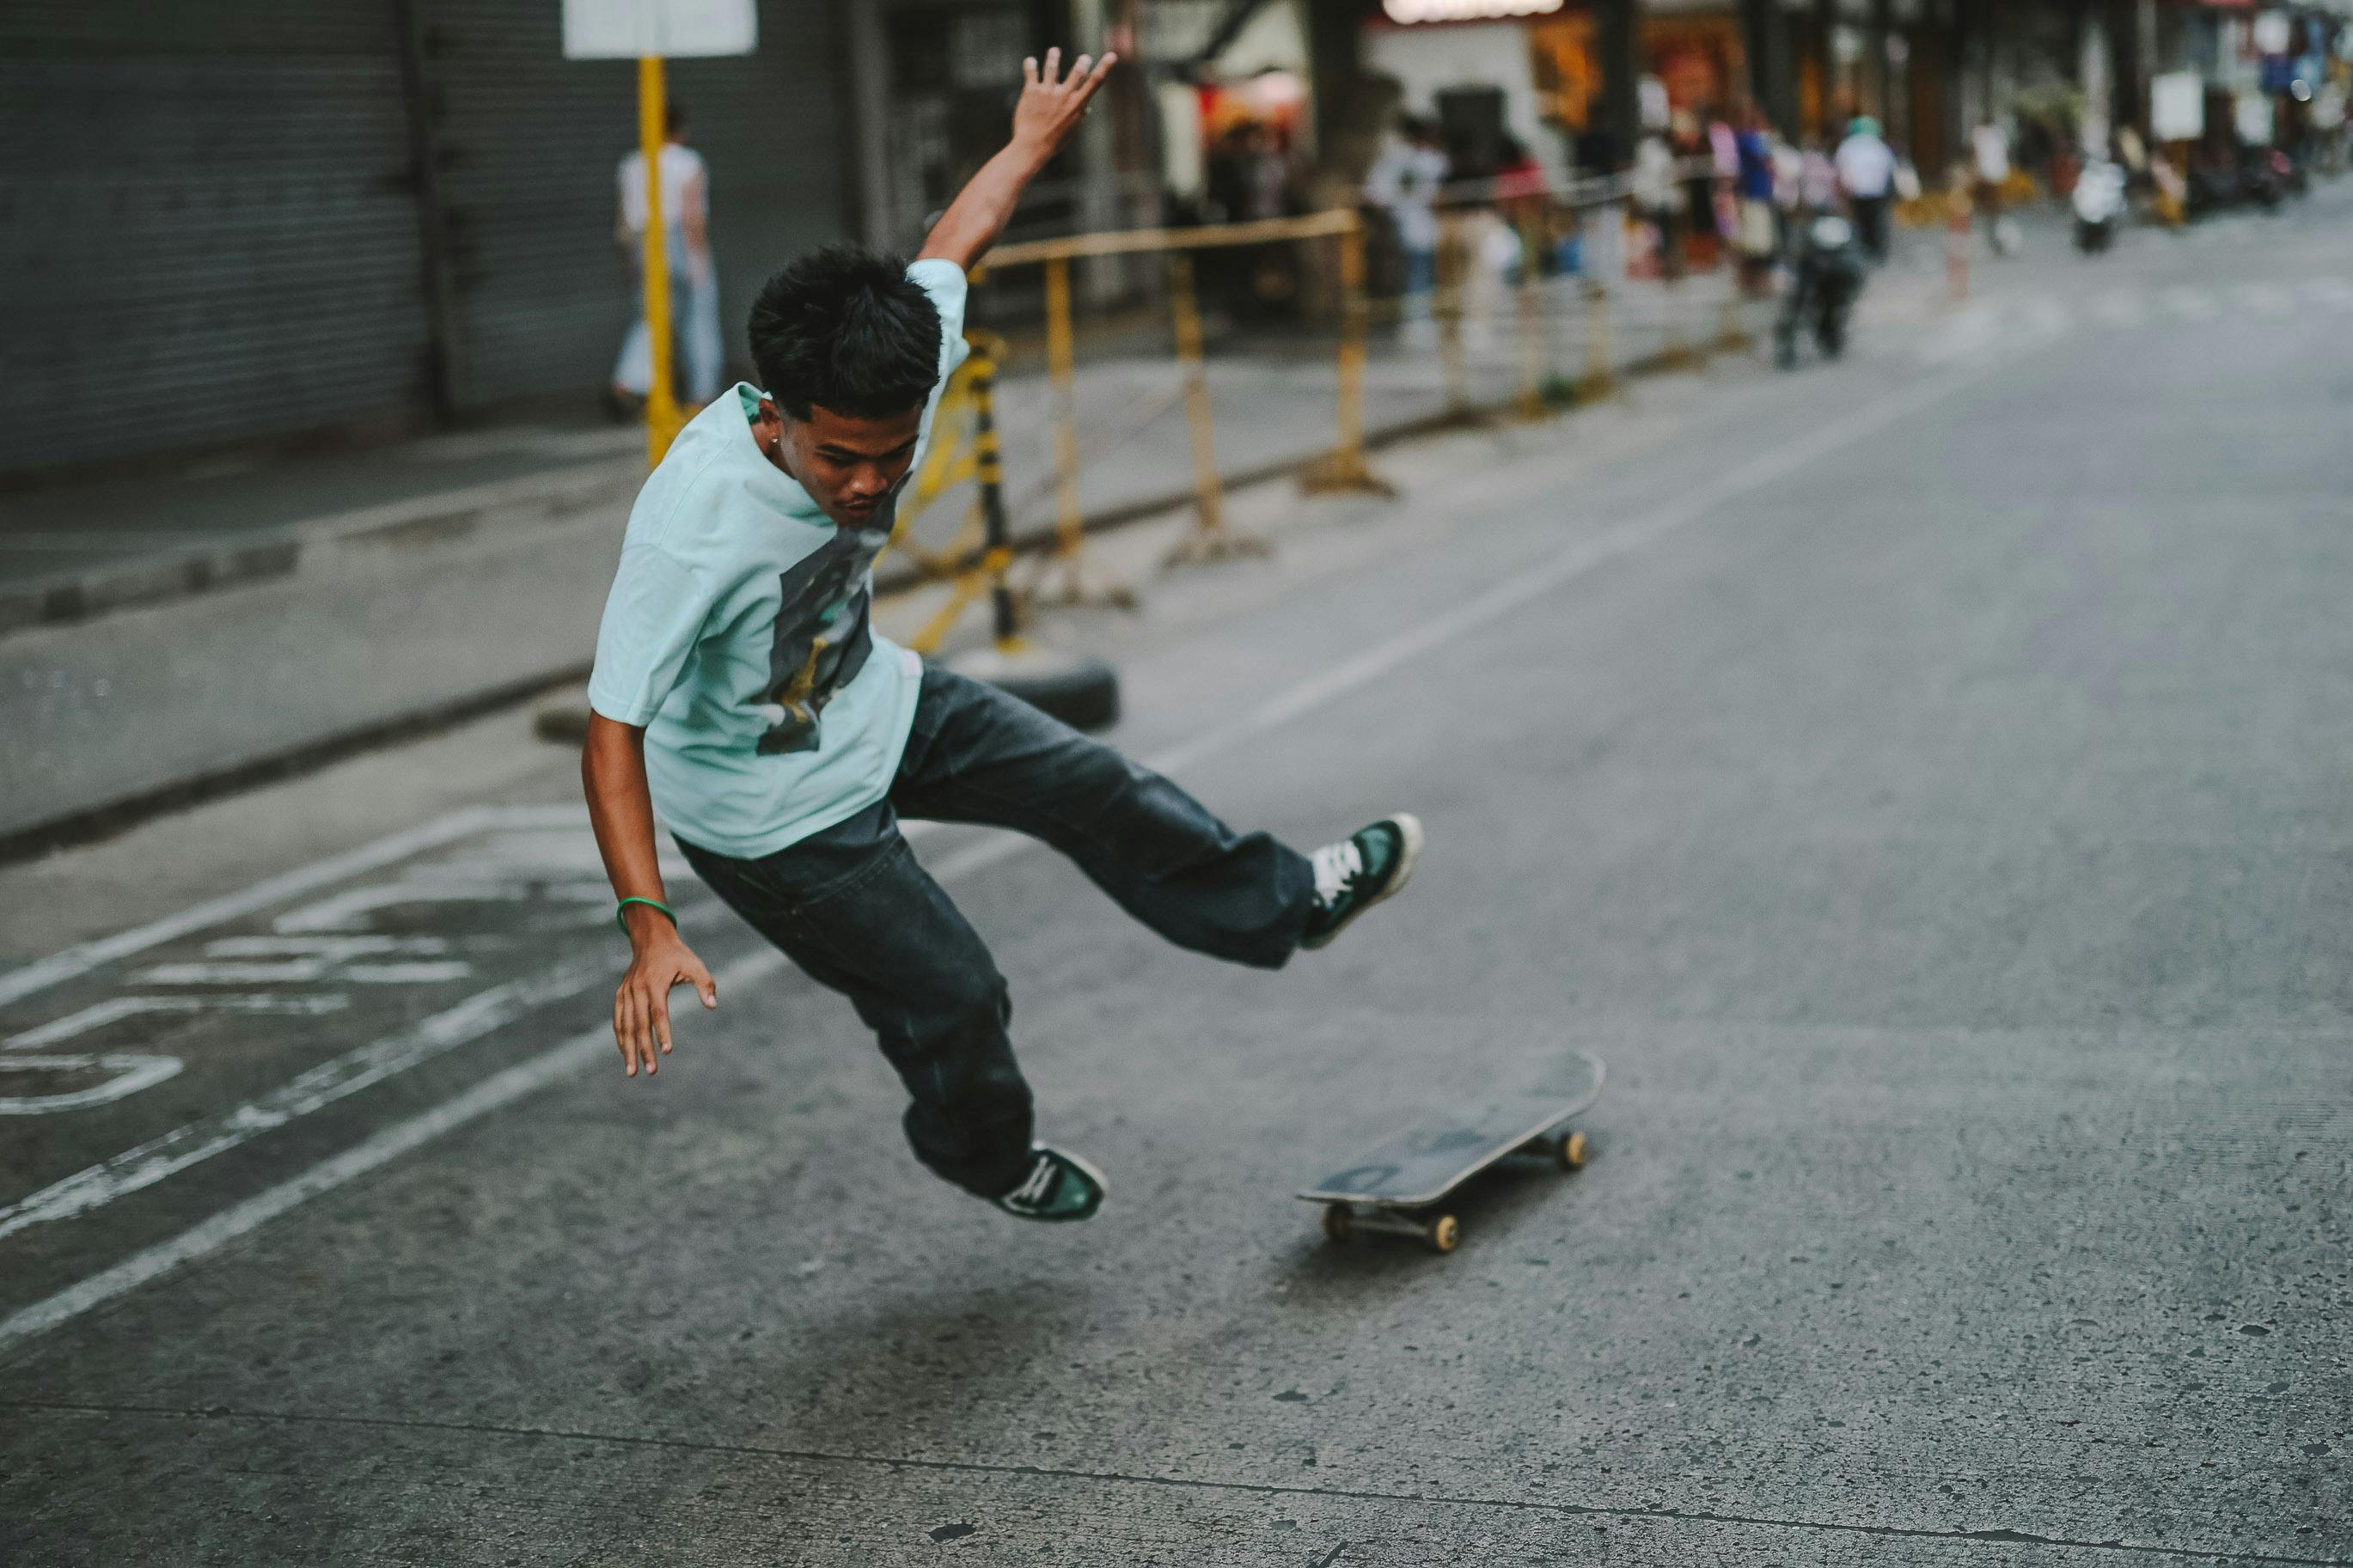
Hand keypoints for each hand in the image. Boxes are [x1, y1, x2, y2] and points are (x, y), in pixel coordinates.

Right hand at [612, 920, 717, 1078]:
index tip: (667, 1051)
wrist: (651, 939)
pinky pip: (618, 1020)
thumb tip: (712, 1005)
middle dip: (643, 1049)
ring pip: (624, 1025)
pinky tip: (626, 1054)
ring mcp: (626, 993)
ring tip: (632, 1071)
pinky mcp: (621, 995)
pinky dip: (620, 1038)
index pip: (658, 1013)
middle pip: (639, 1024)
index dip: (662, 1032)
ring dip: (628, 1049)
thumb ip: (705, 984)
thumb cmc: (677, 955)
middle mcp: (637, 990)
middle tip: (651, 1071)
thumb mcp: (695, 965)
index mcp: (655, 983)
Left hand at [1011, 47, 1116, 161]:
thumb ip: (1079, 115)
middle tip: (1085, 59)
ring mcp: (1047, 92)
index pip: (1095, 82)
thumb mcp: (1071, 130)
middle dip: (1083, 62)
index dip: (1105, 67)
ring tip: (1055, 51)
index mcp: (1077, 105)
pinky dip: (1031, 65)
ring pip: (1052, 66)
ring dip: (1054, 56)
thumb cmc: (1053, 141)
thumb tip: (1086, 108)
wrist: (1032, 147)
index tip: (1112, 56)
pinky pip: (1031, 72)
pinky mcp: (1031, 91)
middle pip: (1077, 71)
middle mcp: (1064, 95)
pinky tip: (1031, 61)